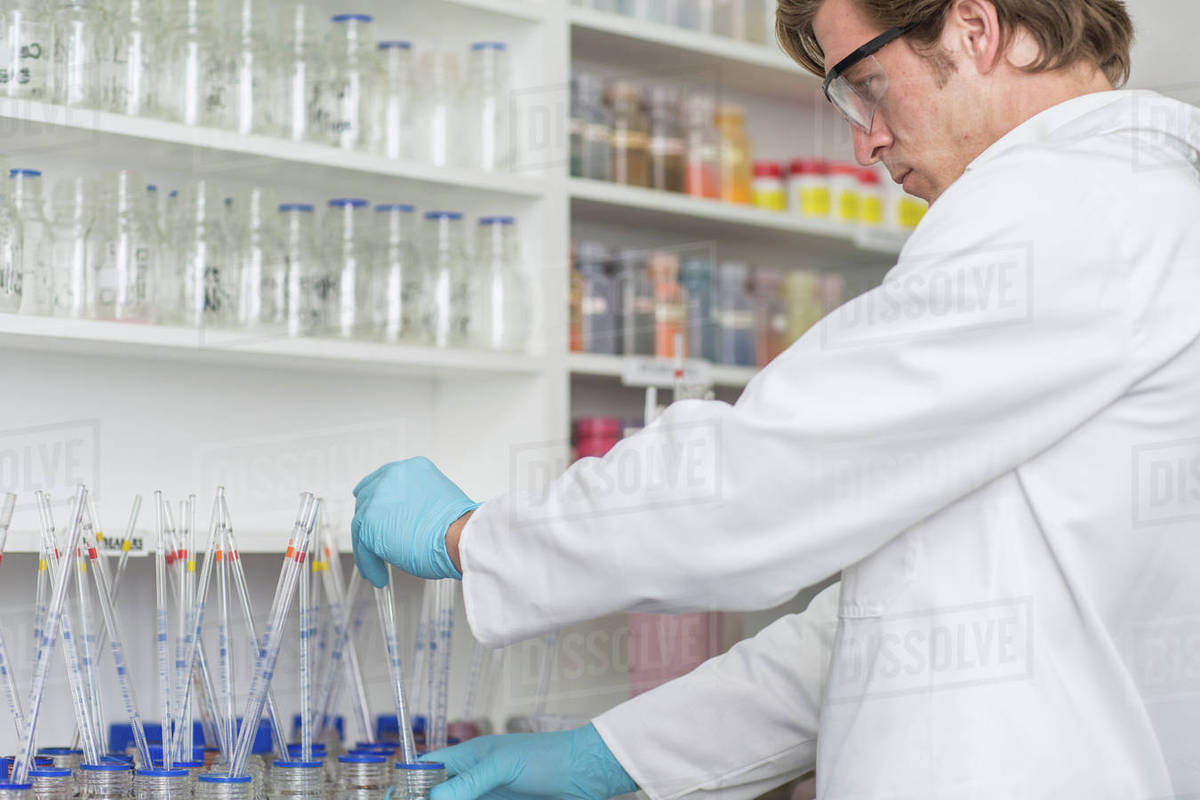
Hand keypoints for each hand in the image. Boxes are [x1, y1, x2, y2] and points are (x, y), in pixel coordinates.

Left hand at [351, 457, 479, 584]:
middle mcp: (390, 479)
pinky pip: (362, 548)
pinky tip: (379, 575)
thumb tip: (406, 519)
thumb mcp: (437, 500)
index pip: (383, 483)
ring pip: (362, 526)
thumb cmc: (458, 525)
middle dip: (371, 524)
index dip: (380, 503)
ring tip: (379, 566)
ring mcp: (376, 500)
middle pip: (367, 501)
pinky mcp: (368, 524)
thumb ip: (416, 503)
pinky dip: (369, 564)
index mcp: (409, 470)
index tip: (378, 514)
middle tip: (377, 542)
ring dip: (369, 548)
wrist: (460, 536)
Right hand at [429, 725, 637, 799]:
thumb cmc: (550, 756)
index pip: (430, 766)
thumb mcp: (505, 765)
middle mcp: (476, 778)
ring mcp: (489, 796)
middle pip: (439, 793)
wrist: (588, 773)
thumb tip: (434, 798)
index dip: (411, 780)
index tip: (397, 796)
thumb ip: (470, 782)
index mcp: (471, 756)